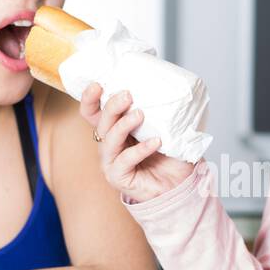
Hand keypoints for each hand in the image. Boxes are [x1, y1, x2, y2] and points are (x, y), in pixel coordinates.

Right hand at [79, 82, 194, 203]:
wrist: (179, 185)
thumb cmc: (170, 156)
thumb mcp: (166, 127)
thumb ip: (161, 110)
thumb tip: (171, 87)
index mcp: (114, 129)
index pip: (93, 112)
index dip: (90, 99)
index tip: (98, 84)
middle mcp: (109, 145)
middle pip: (100, 123)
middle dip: (111, 106)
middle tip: (127, 95)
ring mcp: (111, 162)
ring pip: (109, 140)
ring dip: (123, 125)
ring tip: (140, 114)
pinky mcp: (118, 177)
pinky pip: (125, 160)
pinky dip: (140, 149)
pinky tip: (156, 142)